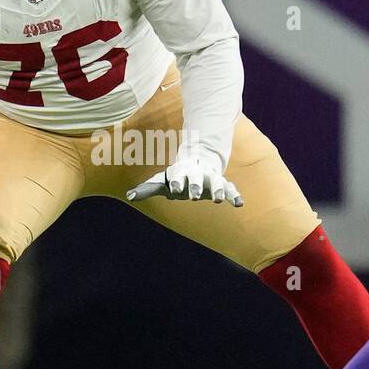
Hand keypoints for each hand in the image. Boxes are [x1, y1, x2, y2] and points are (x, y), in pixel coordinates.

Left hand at [126, 150, 242, 206]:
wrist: (199, 164)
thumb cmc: (177, 176)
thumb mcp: (161, 181)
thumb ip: (147, 189)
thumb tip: (129, 196)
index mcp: (182, 171)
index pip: (178, 175)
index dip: (177, 182)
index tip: (174, 189)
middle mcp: (198, 174)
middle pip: (198, 179)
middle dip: (196, 186)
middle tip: (194, 196)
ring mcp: (212, 178)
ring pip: (217, 182)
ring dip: (218, 190)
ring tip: (219, 200)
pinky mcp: (223, 185)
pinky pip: (231, 189)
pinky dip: (235, 195)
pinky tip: (239, 204)